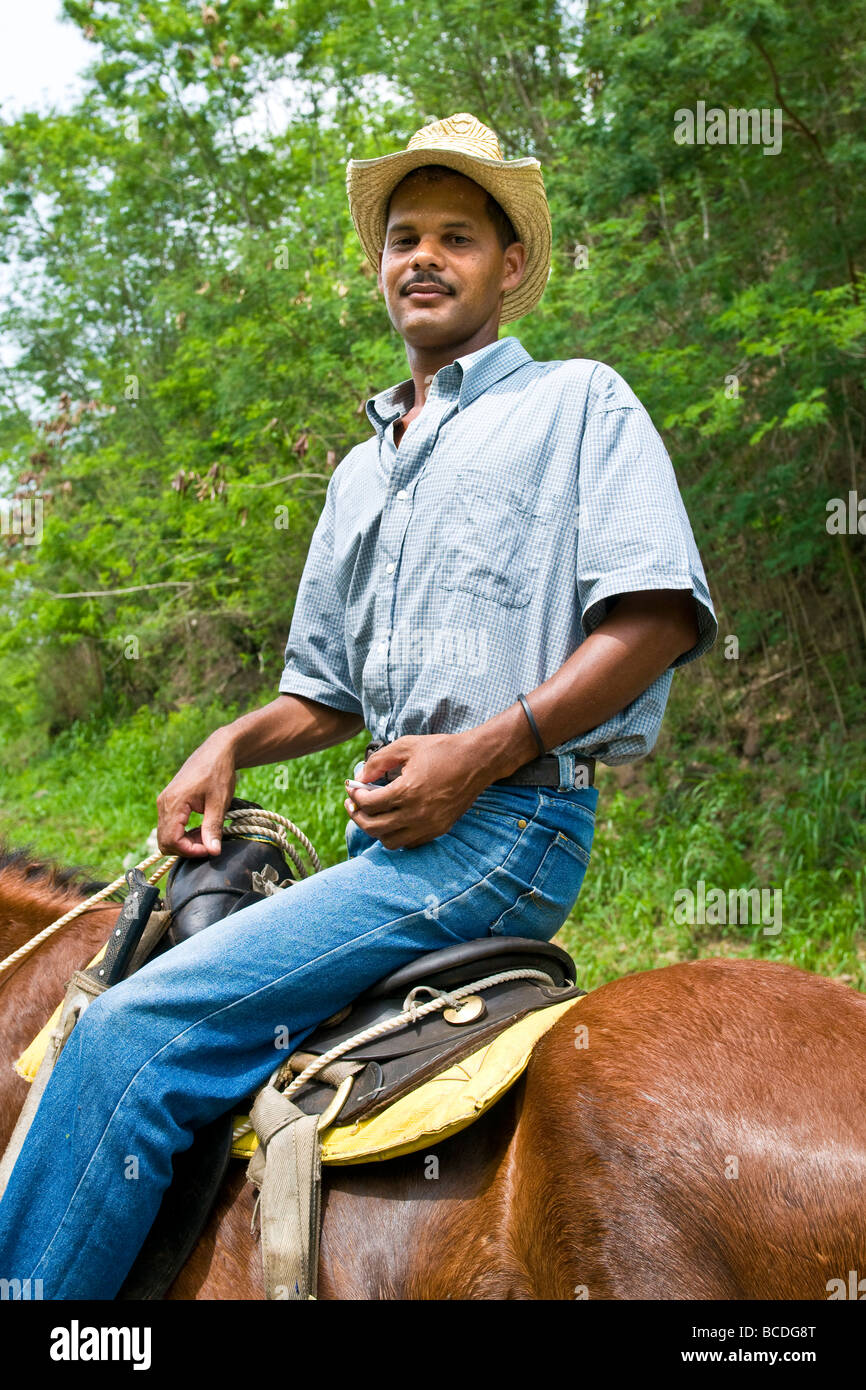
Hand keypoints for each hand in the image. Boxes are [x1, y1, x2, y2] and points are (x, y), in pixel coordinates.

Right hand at [156, 732, 236, 856]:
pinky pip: (170, 826)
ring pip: (166, 836)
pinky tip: (201, 828)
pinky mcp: (169, 802)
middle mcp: (164, 804)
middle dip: (187, 848)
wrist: (217, 751)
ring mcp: (165, 803)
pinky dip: (184, 833)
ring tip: (207, 834)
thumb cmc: (219, 773)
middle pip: (165, 842)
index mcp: (173, 803)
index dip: (190, 850)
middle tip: (209, 842)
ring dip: (186, 842)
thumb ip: (213, 828)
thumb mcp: (219, 802)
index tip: (210, 848)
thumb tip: (213, 851)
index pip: (171, 841)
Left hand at [343, 733, 486, 849]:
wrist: (478, 760)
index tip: (352, 787)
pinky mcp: (439, 830)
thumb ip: (378, 761)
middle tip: (352, 804)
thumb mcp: (406, 746)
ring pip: (389, 841)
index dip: (355, 796)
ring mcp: (429, 825)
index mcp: (407, 791)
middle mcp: (416, 813)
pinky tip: (393, 820)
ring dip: (376, 829)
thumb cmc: (442, 750)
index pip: (368, 804)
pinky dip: (396, 835)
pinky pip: (409, 843)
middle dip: (357, 815)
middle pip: (373, 828)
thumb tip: (359, 777)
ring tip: (372, 814)